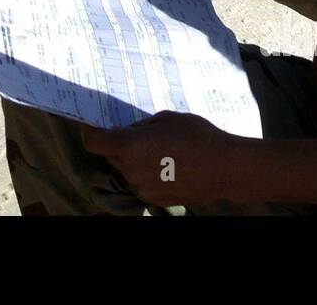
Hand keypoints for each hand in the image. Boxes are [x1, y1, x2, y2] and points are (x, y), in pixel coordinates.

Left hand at [81, 111, 258, 207]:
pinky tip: (169, 165)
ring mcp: (142, 187)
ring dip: (134, 160)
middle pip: (111, 155)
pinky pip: (142, 182)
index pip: (94, 142)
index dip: (91, 133)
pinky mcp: (155, 198)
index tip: (94, 126)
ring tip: (160, 150)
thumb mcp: (166, 118)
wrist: (225, 168)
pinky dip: (148, 173)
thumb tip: (130, 131)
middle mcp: (131, 169)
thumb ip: (141, 125)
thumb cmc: (197, 136)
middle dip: (118, 144)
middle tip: (138, 134)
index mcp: (129, 146)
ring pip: (127, 169)